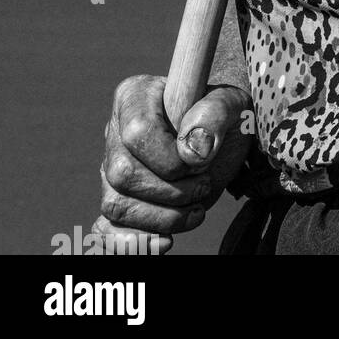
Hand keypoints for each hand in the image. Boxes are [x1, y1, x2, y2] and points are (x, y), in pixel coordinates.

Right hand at [95, 73, 253, 254]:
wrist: (224, 138)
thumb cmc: (224, 115)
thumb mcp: (231, 102)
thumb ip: (214, 113)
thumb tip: (192, 151)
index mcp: (135, 96)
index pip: (136, 133)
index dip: (169, 156)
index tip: (201, 159)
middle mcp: (116, 132)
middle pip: (123, 174)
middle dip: (172, 190)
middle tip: (204, 183)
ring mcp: (112, 169)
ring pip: (116, 205)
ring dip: (163, 218)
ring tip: (196, 208)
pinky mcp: (119, 199)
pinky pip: (106, 229)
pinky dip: (133, 242)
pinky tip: (166, 240)